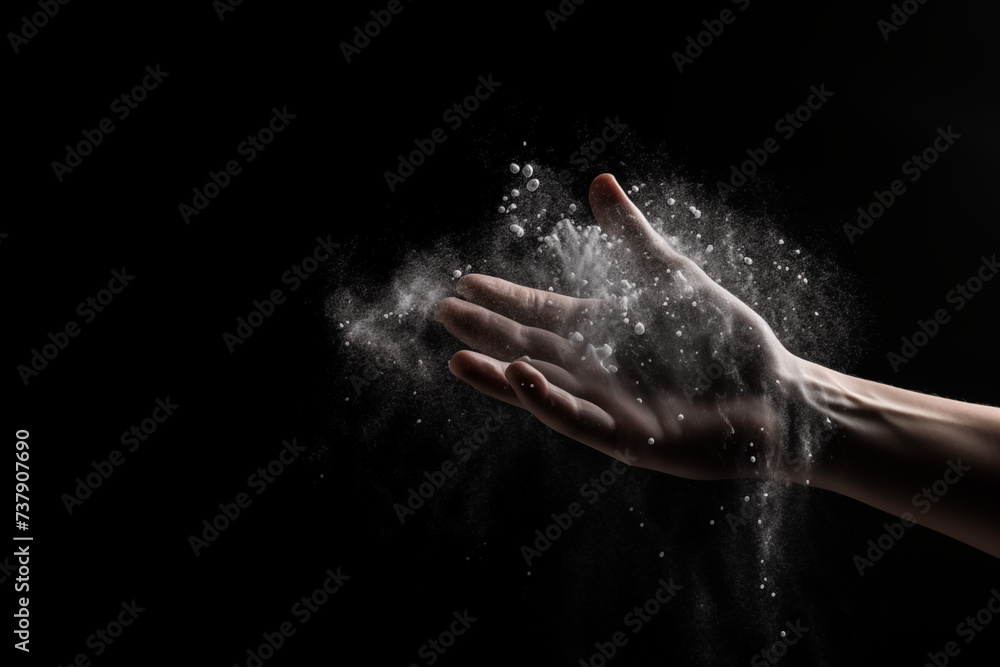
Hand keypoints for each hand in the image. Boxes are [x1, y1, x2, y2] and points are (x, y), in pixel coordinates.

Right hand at [435, 173, 808, 480]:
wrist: (776, 394)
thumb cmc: (727, 338)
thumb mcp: (672, 278)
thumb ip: (631, 237)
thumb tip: (598, 181)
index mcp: (603, 332)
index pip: (541, 312)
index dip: (504, 298)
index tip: (465, 283)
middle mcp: (595, 369)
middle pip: (529, 346)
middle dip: (487, 331)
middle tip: (444, 313)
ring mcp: (606, 404)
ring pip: (541, 387)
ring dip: (500, 372)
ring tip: (458, 356)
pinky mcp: (626, 438)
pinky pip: (578, 418)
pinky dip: (546, 400)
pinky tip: (518, 374)